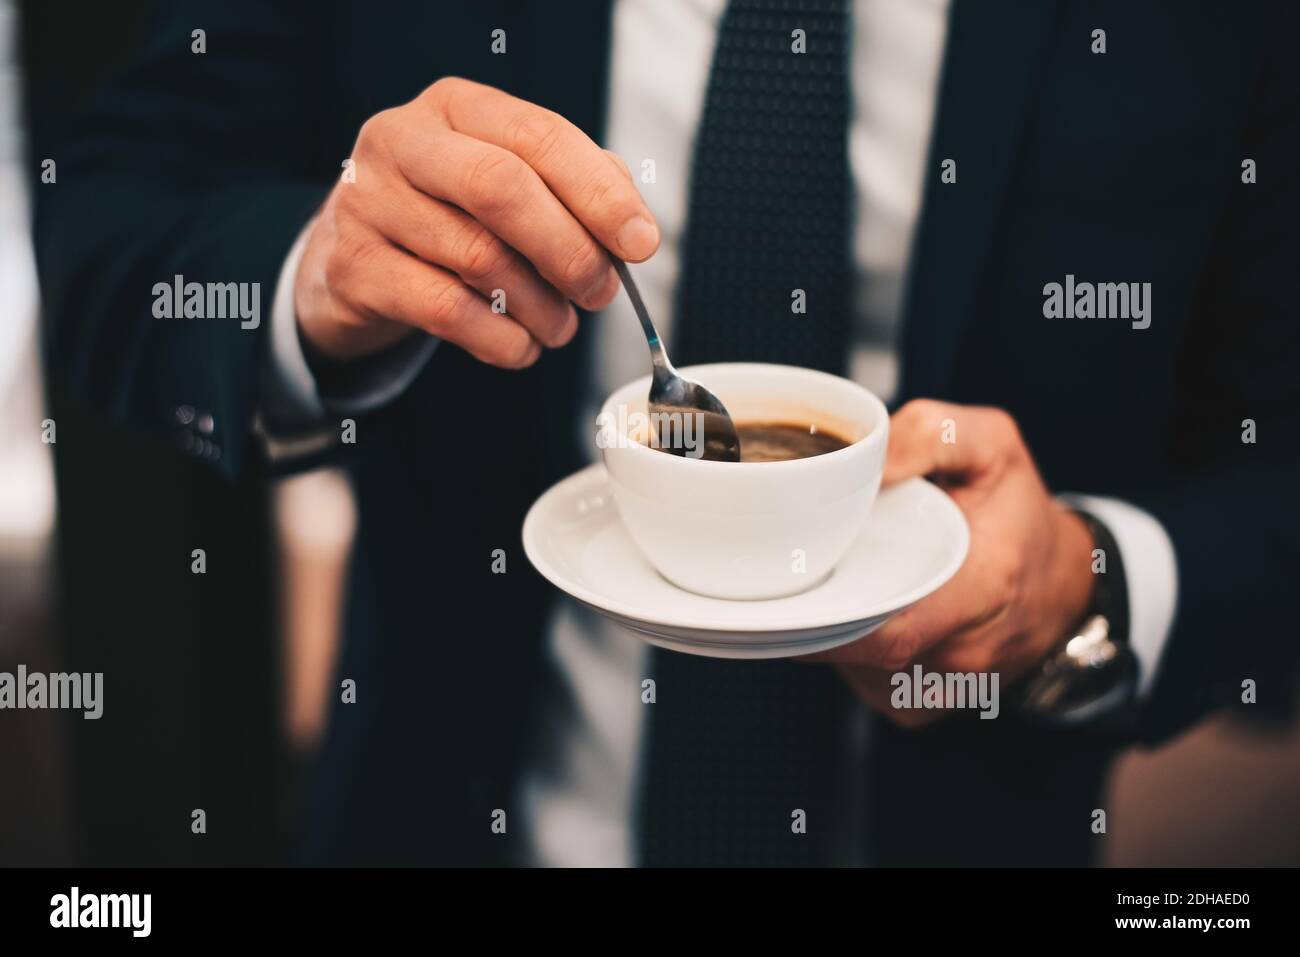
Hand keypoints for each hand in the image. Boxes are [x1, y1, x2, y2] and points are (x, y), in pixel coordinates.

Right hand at [294, 77, 658, 364]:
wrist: (350, 258)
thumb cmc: (448, 216)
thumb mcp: (506, 182)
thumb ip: (571, 189)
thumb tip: (632, 231)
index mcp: (455, 107)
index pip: (540, 137)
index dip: (599, 194)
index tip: (640, 243)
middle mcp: (403, 141)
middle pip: (502, 188)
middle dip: (569, 250)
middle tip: (600, 293)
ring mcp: (369, 202)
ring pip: (477, 256)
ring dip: (540, 306)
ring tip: (560, 327)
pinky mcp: (354, 267)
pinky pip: (444, 309)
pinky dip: (499, 338)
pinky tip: (520, 346)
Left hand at [806, 400, 1096, 726]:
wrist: (1062, 584)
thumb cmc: (1017, 512)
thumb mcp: (989, 445)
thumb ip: (926, 437)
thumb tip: (861, 462)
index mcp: (985, 587)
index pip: (889, 628)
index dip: (824, 617)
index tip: (787, 584)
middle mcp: (964, 653)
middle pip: (856, 652)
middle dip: (809, 615)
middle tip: (784, 570)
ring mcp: (940, 691)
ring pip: (849, 668)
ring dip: (826, 626)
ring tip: (836, 577)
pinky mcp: (920, 708)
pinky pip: (860, 680)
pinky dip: (845, 645)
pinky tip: (859, 606)